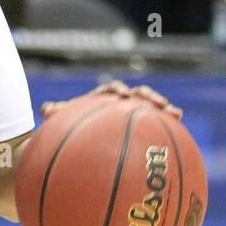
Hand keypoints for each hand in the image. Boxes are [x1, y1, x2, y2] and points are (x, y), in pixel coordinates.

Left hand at [41, 79, 182, 120]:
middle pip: (138, 95)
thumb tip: (46, 109)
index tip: (121, 94)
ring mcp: (132, 113)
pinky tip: (179, 134)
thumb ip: (57, 113)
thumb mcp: (63, 122)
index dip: (116, 91)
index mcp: (103, 99)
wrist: (81, 134)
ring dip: (163, 109)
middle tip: (158, 103)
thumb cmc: (71, 126)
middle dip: (149, 97)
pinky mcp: (141, 124)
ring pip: (151, 108)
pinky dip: (167, 127)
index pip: (111, 90)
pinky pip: (155, 125)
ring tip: (176, 114)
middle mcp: (121, 102)